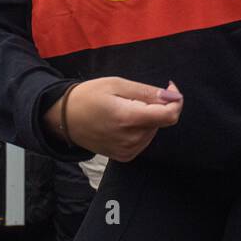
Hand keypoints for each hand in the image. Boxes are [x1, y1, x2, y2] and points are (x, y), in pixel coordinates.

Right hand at [45, 77, 182, 162]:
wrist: (65, 119)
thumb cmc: (88, 97)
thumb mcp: (116, 84)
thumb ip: (146, 92)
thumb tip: (172, 96)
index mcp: (128, 118)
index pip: (169, 116)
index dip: (176, 101)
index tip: (169, 89)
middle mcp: (130, 139)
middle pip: (161, 121)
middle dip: (156, 106)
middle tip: (133, 97)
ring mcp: (127, 150)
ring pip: (154, 130)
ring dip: (147, 118)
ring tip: (123, 109)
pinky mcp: (125, 156)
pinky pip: (144, 140)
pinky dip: (140, 129)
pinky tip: (122, 122)